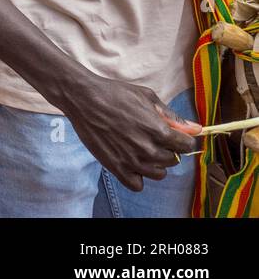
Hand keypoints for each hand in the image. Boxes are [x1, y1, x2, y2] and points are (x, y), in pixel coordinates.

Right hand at [59, 75, 196, 191]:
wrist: (83, 98)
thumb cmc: (114, 93)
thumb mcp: (146, 97)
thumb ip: (172, 116)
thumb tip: (196, 128)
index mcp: (160, 131)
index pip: (187, 146)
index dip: (181, 139)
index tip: (173, 135)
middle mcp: (149, 150)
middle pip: (173, 160)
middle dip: (166, 149)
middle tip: (150, 136)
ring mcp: (132, 161)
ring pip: (158, 174)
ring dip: (153, 163)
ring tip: (139, 148)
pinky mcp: (116, 168)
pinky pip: (137, 185)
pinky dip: (136, 176)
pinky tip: (130, 160)